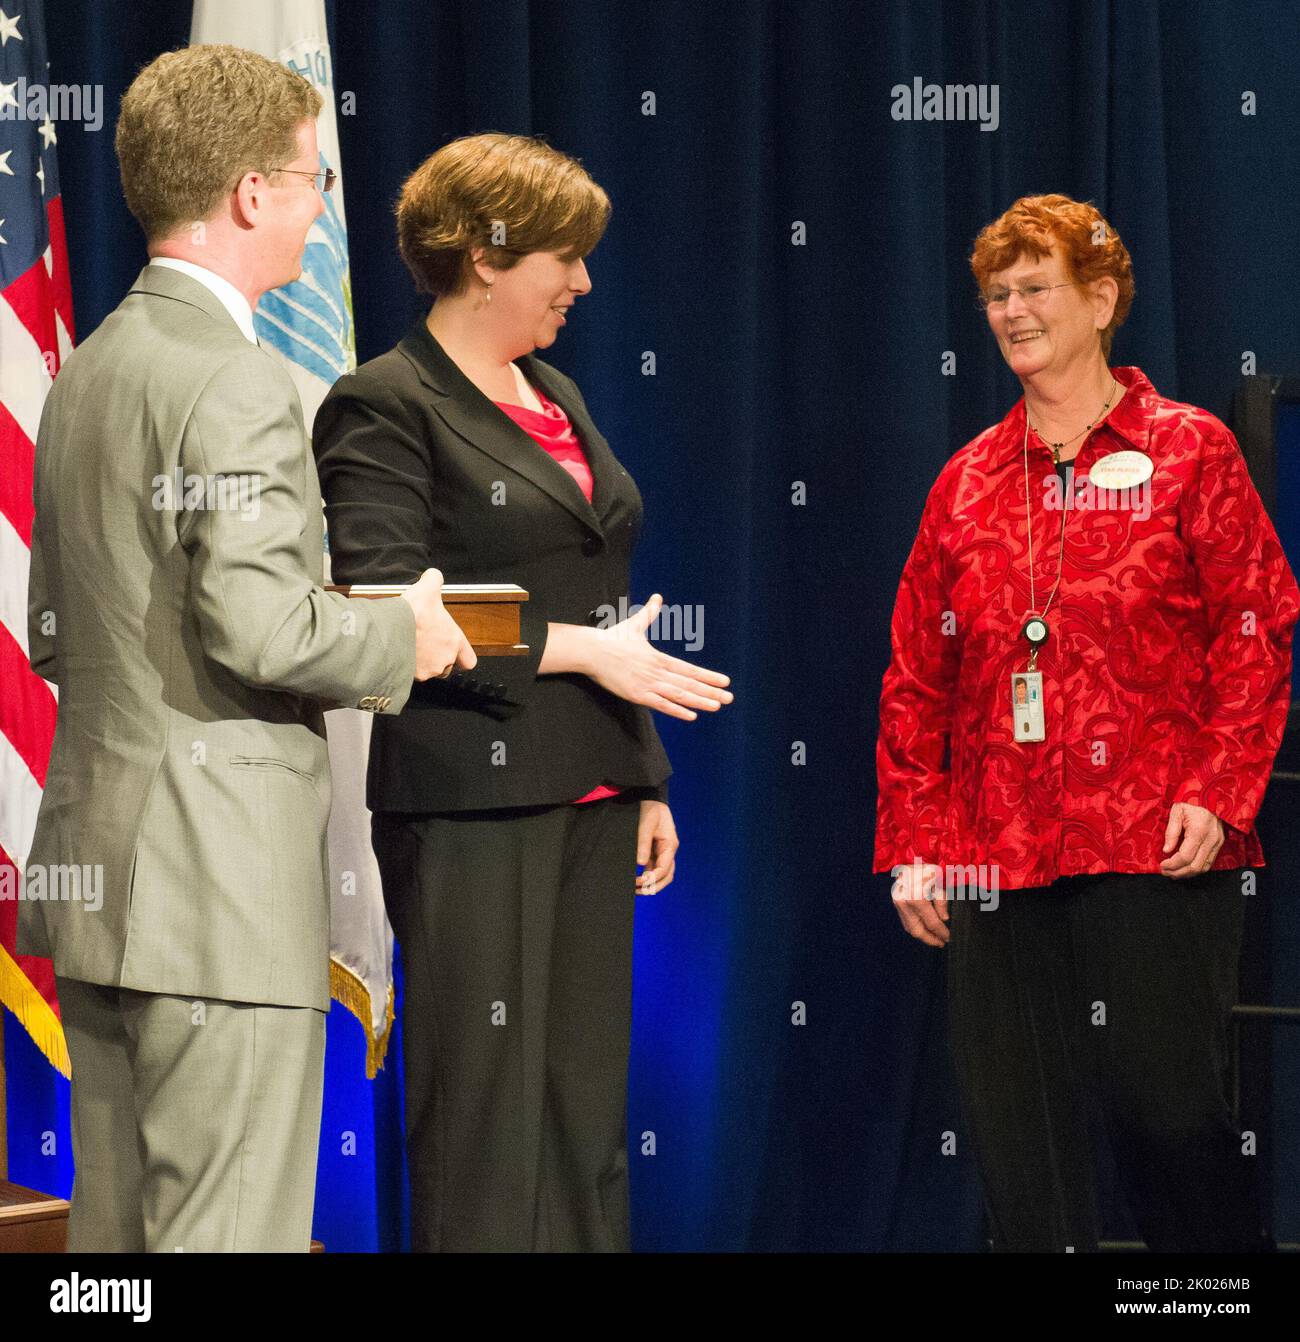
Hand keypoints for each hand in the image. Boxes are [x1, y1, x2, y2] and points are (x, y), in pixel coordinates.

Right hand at [399, 568, 476, 680]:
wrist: (390, 629)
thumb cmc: (413, 612)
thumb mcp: (428, 589)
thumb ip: (434, 580)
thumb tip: (433, 575)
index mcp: (454, 641)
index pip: (469, 660)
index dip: (462, 657)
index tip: (456, 652)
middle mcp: (444, 659)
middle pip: (446, 668)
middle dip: (438, 659)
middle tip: (427, 645)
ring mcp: (428, 670)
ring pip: (429, 672)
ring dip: (423, 663)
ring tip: (412, 648)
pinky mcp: (411, 676)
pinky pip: (412, 675)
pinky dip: (407, 667)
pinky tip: (400, 654)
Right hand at [584, 594, 732, 720]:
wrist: (592, 650)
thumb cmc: (612, 638)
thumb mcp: (634, 624)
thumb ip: (649, 613)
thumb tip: (657, 597)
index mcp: (659, 657)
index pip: (690, 669)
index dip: (709, 676)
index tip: (725, 681)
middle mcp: (657, 671)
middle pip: (689, 683)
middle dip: (711, 691)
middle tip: (730, 698)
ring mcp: (648, 684)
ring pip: (679, 695)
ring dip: (700, 701)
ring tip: (717, 706)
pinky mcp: (637, 695)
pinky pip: (661, 704)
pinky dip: (677, 710)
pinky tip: (692, 715)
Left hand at [636, 801, 677, 893]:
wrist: (650, 798)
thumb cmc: (650, 809)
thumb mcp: (646, 825)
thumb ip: (643, 844)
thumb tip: (640, 863)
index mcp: (670, 845)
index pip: (665, 868)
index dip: (653, 878)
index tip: (639, 882)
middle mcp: (668, 851)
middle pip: (667, 876)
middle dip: (654, 886)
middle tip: (638, 891)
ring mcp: (662, 852)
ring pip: (661, 874)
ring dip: (651, 883)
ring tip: (635, 889)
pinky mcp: (654, 851)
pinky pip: (653, 868)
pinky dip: (646, 876)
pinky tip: (636, 880)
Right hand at [891, 860, 948, 946]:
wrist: (910, 854)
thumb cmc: (928, 866)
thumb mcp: (940, 882)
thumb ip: (942, 902)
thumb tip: (944, 919)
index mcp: (917, 898)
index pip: (932, 922)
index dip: (942, 932)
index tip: (949, 938)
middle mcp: (904, 902)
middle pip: (917, 930)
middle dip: (930, 939)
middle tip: (941, 943)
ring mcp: (898, 902)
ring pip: (909, 927)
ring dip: (922, 935)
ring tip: (934, 939)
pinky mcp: (896, 900)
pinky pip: (905, 920)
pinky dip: (915, 926)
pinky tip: (924, 928)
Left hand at [1160, 802, 1224, 877]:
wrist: (1211, 794)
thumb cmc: (1192, 800)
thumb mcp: (1177, 811)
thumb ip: (1171, 832)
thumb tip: (1166, 850)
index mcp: (1199, 831)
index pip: (1185, 857)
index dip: (1172, 865)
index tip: (1162, 865)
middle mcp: (1211, 839)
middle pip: (1195, 866)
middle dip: (1178, 872)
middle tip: (1165, 872)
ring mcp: (1217, 842)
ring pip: (1204, 867)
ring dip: (1187, 873)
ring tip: (1173, 873)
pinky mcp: (1220, 843)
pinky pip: (1209, 862)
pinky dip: (1196, 868)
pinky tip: (1185, 867)